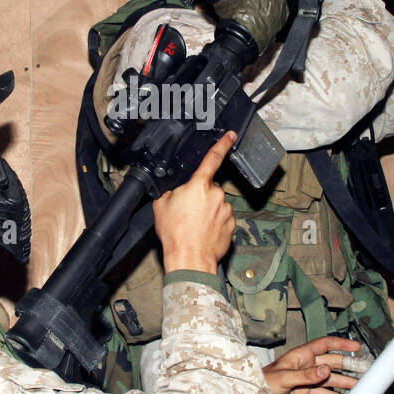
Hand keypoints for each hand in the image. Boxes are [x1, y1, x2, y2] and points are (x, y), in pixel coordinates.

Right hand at [153, 131, 236, 275]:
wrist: (190, 257)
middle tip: (187, 211)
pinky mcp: (232, 225)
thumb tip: (176, 192)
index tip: (230, 135)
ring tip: (194, 225)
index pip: (213, 159)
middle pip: (209, 188)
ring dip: (207, 211)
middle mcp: (216, 195)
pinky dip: (214, 223)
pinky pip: (222, 218)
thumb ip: (172, 192)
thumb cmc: (175, 233)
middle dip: (200, 196)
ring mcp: (226, 210)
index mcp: (199, 185)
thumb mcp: (162, 205)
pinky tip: (204, 232)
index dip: (222, 144)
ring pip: (216, 204)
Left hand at [262, 336, 362, 393]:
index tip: (355, 347)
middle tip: (363, 371)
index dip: (340, 344)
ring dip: (342, 383)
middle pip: (330, 362)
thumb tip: (326, 370)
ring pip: (328, 379)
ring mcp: (305, 379)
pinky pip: (321, 393)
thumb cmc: (263, 383)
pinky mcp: (303, 392)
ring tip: (357, 388)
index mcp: (301, 355)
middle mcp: (305, 365)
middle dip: (346, 366)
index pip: (324, 345)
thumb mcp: (286, 378)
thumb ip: (306, 375)